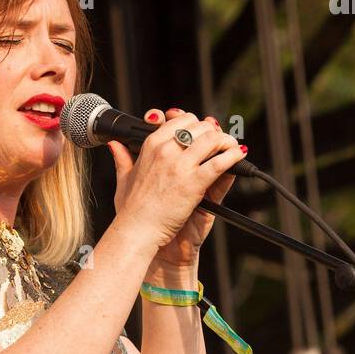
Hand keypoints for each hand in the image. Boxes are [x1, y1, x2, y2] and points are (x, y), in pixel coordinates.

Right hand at [108, 107, 246, 268]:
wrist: (136, 232)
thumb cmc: (131, 211)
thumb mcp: (123, 179)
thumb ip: (122, 158)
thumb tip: (115, 144)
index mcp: (151, 145)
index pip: (181, 121)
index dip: (195, 124)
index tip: (201, 133)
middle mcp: (166, 150)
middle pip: (199, 127)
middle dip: (213, 132)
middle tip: (219, 142)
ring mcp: (180, 166)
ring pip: (212, 139)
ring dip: (226, 141)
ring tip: (231, 147)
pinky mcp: (193, 184)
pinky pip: (219, 163)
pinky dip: (233, 157)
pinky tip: (239, 156)